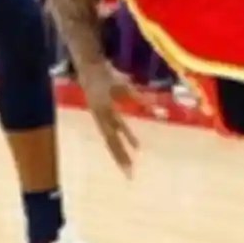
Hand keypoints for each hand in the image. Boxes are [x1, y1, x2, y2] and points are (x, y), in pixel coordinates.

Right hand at [74, 60, 141, 176]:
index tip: (138, 150)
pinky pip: (107, 136)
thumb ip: (140, 98)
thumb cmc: (108, 75)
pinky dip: (116, 146)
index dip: (128, 137)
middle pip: (111, 141)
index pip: (118, 126)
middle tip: (129, 174)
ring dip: (117, 155)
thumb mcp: (125, 85)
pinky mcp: (98, 120)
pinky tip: (123, 155)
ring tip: (127, 169)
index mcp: (106, 108)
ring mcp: (98, 120)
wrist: (87, 69)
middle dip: (120, 157)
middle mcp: (100, 117)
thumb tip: (156, 110)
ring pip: (108, 142)